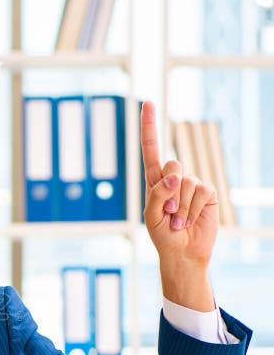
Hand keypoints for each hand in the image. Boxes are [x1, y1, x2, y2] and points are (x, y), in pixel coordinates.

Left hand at [141, 102, 217, 311]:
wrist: (182, 252)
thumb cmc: (161, 235)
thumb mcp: (151, 216)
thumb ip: (158, 194)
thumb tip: (174, 176)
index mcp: (154, 180)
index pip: (151, 149)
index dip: (150, 127)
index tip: (148, 102)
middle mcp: (173, 178)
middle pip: (172, 165)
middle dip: (168, 189)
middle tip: (167, 212)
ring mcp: (191, 184)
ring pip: (186, 182)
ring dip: (179, 206)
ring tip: (176, 221)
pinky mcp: (207, 192)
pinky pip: (200, 190)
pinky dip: (191, 208)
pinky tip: (187, 220)